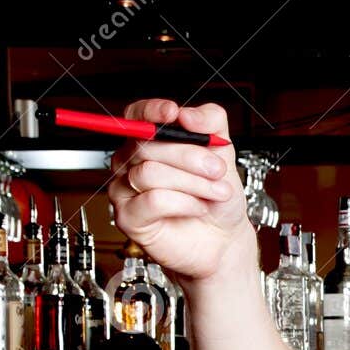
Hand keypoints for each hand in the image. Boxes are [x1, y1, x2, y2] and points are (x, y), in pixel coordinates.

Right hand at [107, 100, 254, 284]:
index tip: (173, 114)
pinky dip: (183, 203)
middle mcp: (132, 163)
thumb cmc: (217, 198)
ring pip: (150, 173)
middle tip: (218, 171)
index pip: (137, 115)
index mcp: (150, 142)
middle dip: (190, 157)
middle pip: (147, 145)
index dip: (151, 111)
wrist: (224, 238)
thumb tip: (187, 114)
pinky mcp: (128, 217)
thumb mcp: (223, 153)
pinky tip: (197, 207)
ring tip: (215, 193)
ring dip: (193, 183)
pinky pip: (152, 200)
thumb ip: (210, 122)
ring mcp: (125, 190)